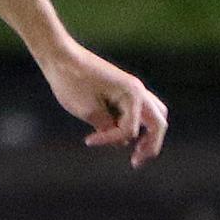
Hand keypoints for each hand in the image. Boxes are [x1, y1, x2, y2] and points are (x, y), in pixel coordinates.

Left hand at [40, 43, 168, 167]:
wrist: (60, 57)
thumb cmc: (71, 81)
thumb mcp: (87, 110)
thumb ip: (107, 127)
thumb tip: (121, 141)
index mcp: (132, 94)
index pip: (129, 130)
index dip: (110, 140)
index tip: (88, 140)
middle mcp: (138, 90)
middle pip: (158, 123)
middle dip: (150, 145)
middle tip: (136, 162)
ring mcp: (132, 88)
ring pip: (154, 114)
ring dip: (149, 134)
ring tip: (138, 152)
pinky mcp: (123, 88)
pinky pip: (140, 110)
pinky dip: (138, 124)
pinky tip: (124, 135)